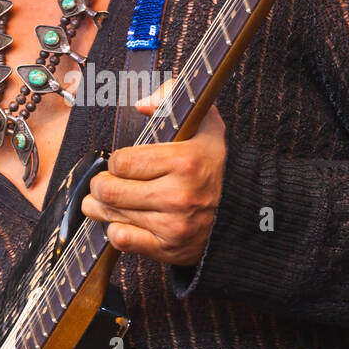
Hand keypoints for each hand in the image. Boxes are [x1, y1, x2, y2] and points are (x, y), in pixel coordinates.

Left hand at [81, 81, 226, 265]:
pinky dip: (116, 230)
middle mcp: (178, 197)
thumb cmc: (219, 164)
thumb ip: (172, 98)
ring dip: (102, 206)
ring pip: (110, 215)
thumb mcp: (205, 122)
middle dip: (101, 183)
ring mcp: (173, 226)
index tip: (123, 162)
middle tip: (106, 181)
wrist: (248, 210)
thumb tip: (142, 105)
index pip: (120, 162)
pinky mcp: (169, 249)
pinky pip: (122, 240)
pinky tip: (124, 219)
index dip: (116, 160)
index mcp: (185, 162)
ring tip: (108, 199)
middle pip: (108, 190)